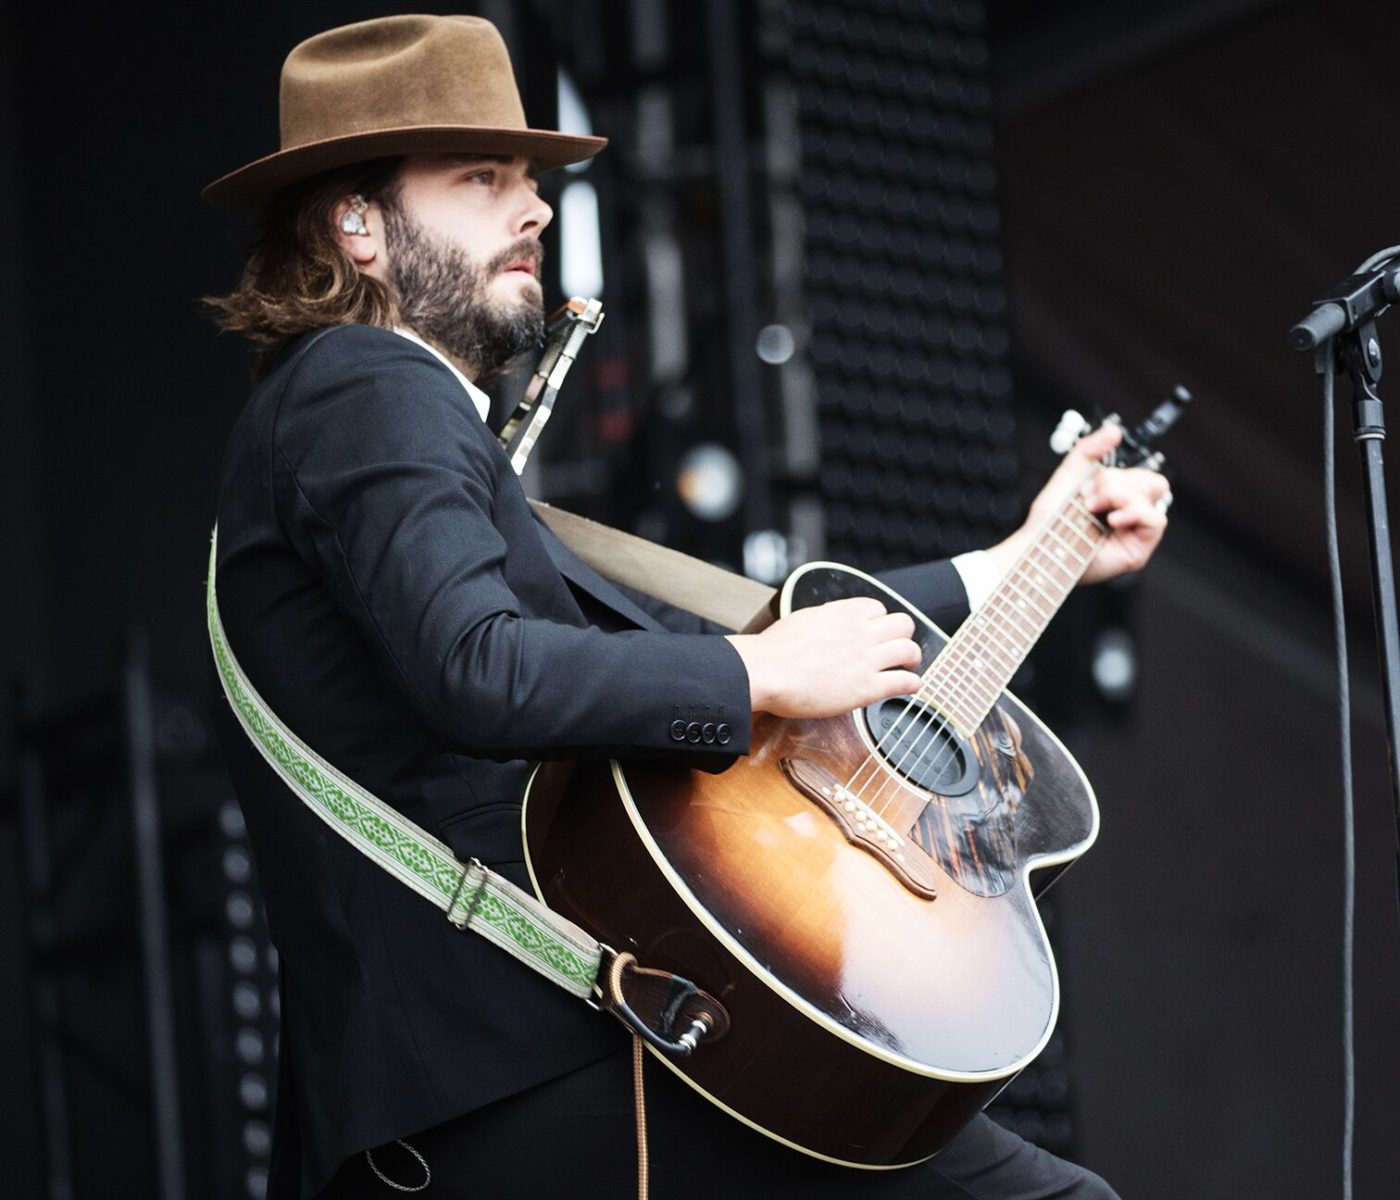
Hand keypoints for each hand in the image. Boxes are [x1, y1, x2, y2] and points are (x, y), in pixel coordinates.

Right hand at [725, 597, 921, 716]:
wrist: (766, 672)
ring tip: (908, 666)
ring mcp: (867, 659)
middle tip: (898, 646)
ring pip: (910, 650)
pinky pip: (905, 682)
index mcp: (843, 612)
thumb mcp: (802, 619)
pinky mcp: (867, 687)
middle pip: (902, 624)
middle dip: (902, 635)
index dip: (878, 621)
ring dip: (911, 658)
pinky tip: (908, 686)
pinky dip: (912, 684)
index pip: (878, 608)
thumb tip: (826, 624)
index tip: (875, 632)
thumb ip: (823, 620)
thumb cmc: (773, 650)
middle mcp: (860, 632)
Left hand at [986, 423, 1170, 585]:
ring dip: (1118, 495)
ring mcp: (1135, 533)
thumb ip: (1090, 449)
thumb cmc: (1050, 519)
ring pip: (1152, 496)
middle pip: (1151, 481)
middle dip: (1115, 481)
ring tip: (1091, 508)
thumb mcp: (1070, 475)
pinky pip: (1156, 520)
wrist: (1038, 545)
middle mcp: (1130, 515)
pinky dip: (1133, 512)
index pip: (1141, 474)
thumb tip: (1114, 430)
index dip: (1118, 473)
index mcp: (1119, 497)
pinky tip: (1111, 519)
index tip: (1087, 483)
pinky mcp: (1138, 550)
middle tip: (1087, 496)